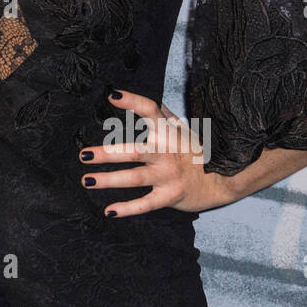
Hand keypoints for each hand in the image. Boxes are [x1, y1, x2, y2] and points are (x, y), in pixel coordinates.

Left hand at [79, 89, 234, 216]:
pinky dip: (127, 209)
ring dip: (109, 180)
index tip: (112, 96)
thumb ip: (164, 115)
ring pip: (134, 178)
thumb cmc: (196, 151)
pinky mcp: (170, 196)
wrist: (223, 180)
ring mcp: (168, 175)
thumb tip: (144, 100)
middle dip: (107, 153)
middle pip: (134, 151)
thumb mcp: (184, 130)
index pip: (151, 111)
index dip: (133, 102)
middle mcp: (167, 152)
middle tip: (83, 155)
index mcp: (169, 133)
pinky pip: (146, 204)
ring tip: (87, 180)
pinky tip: (109, 211)